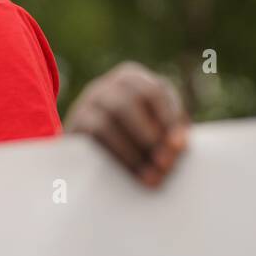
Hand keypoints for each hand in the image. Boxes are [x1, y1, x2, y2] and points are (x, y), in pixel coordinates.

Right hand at [65, 61, 189, 186]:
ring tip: (151, 176)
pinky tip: (130, 172)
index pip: (156, 91)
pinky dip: (118, 153)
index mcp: (134, 80)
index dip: (170, 118)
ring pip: (114, 115)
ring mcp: (89, 101)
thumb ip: (167, 133)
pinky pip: (96, 132)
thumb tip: (179, 146)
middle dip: (151, 135)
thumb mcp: (152, 129)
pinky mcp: (76, 122)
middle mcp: (109, 85)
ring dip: (135, 149)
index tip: (180, 147)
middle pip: (132, 101)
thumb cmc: (132, 140)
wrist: (86, 153)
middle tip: (165, 164)